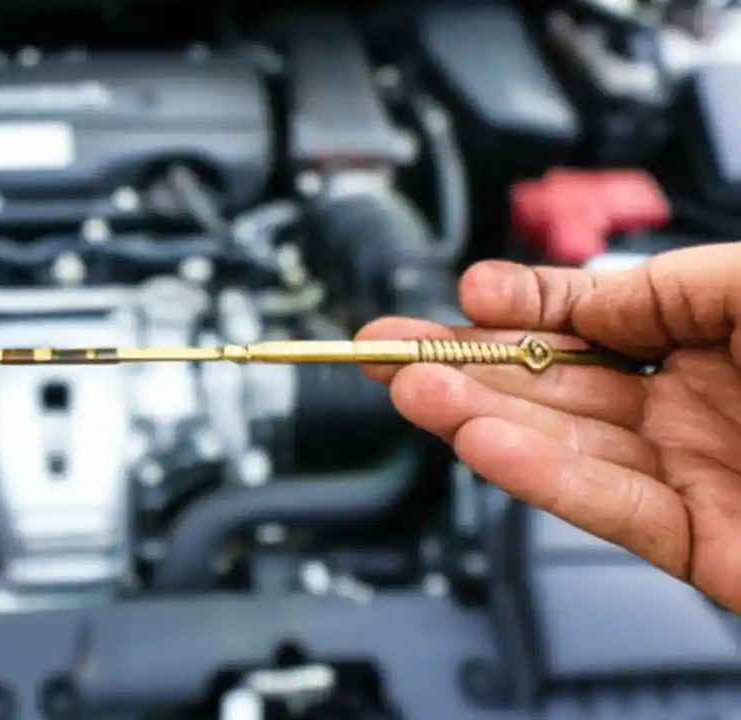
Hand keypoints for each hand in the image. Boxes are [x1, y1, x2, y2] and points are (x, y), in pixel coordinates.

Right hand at [358, 243, 740, 612]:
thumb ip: (668, 282)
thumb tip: (582, 303)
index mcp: (712, 339)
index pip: (590, 321)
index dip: (523, 306)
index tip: (469, 292)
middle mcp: (691, 408)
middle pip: (549, 384)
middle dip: (461, 362)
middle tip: (386, 349)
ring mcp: (690, 475)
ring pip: (560, 445)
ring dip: (476, 416)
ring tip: (409, 390)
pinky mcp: (695, 544)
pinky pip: (604, 507)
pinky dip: (536, 478)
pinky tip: (479, 443)